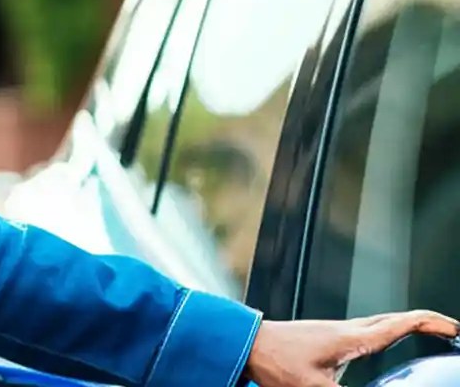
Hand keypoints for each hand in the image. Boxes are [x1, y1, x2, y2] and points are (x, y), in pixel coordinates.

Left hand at [244, 310, 458, 386]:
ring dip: (404, 326)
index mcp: (353, 338)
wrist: (243, 344)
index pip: (402, 325)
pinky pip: (364, 330)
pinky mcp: (324, 338)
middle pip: (395, 320)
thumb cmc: (275, 363)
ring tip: (425, 334)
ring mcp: (335, 331)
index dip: (431, 325)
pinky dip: (383, 331)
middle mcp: (347, 330)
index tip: (454, 329)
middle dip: (424, 323)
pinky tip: (380, 342)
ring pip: (379, 323)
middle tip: (449, 331)